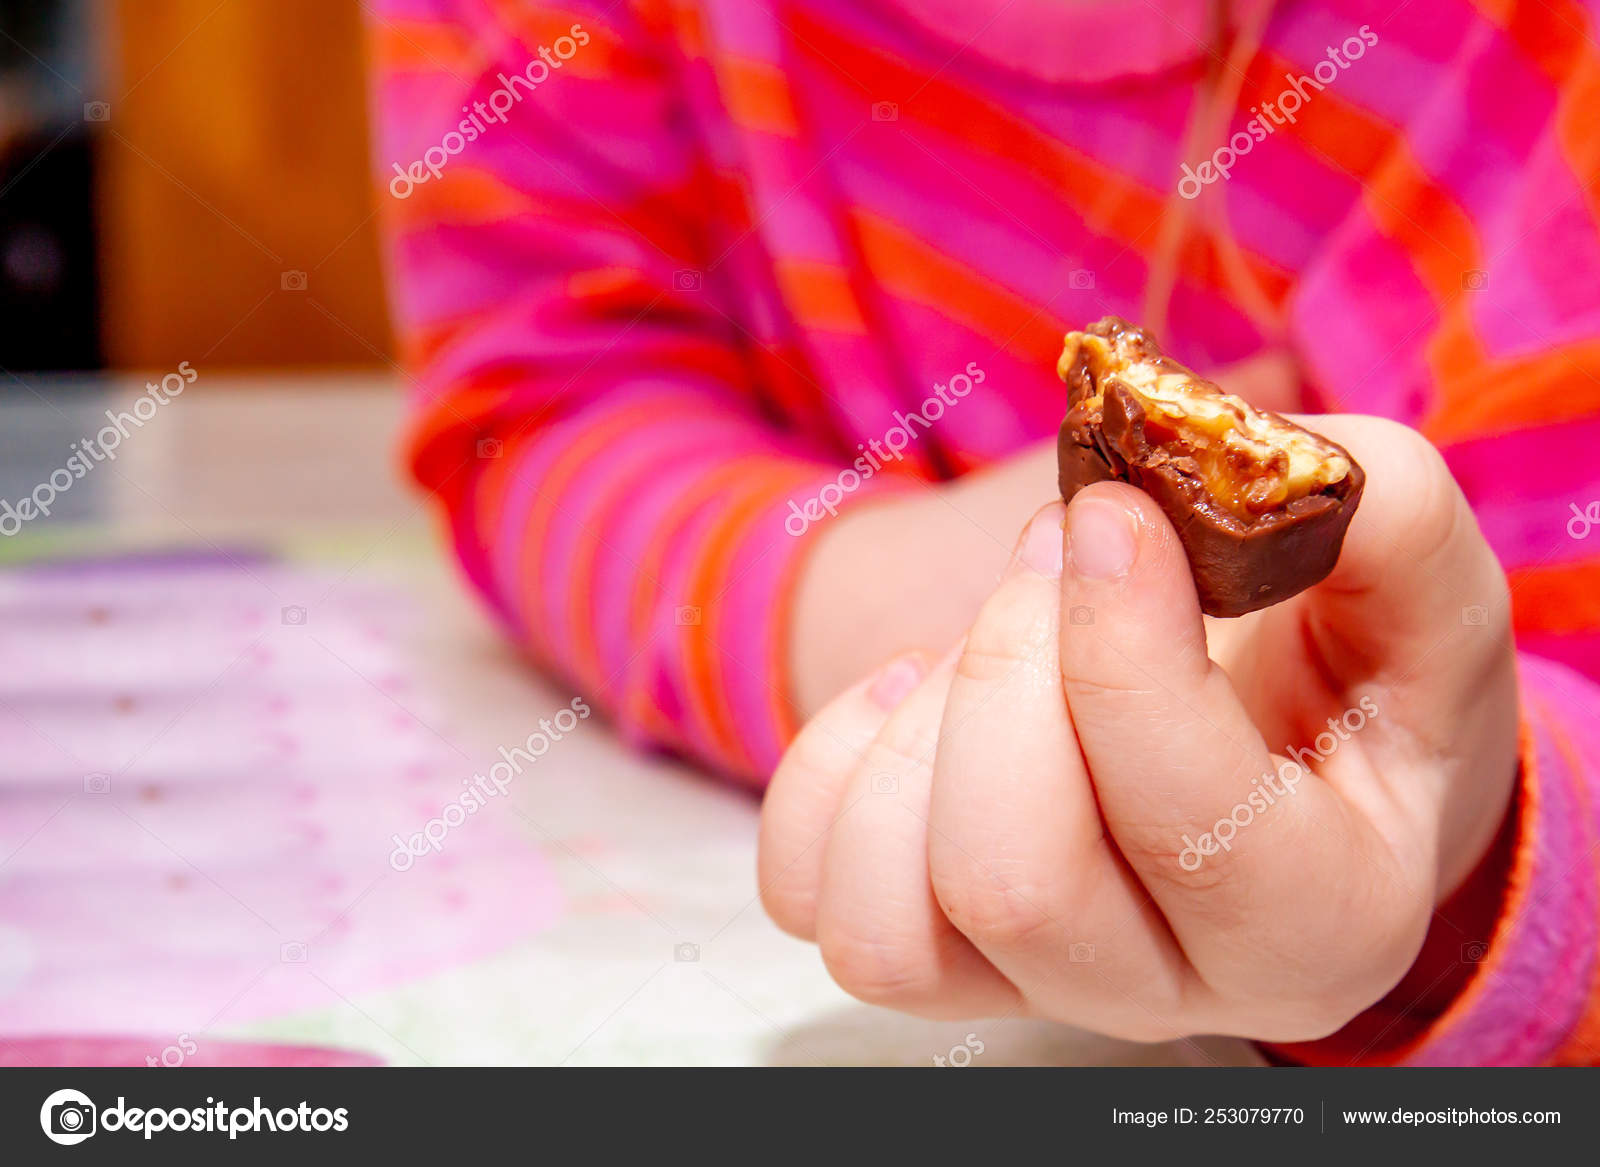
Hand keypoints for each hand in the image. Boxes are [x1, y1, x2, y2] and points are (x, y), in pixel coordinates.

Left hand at [759, 416, 1517, 1041]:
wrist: (1268, 726)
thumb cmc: (1345, 657)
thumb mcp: (1406, 572)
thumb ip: (1375, 510)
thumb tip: (1257, 473)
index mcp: (1324, 921)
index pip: (1191, 829)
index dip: (1123, 649)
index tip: (1114, 514)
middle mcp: (1167, 988)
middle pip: (1012, 879)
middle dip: (1008, 674)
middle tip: (1050, 555)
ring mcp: (1026, 981)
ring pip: (887, 927)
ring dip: (915, 733)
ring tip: (989, 637)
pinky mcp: (922, 946)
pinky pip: (808, 893)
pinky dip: (834, 766)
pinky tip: (914, 689)